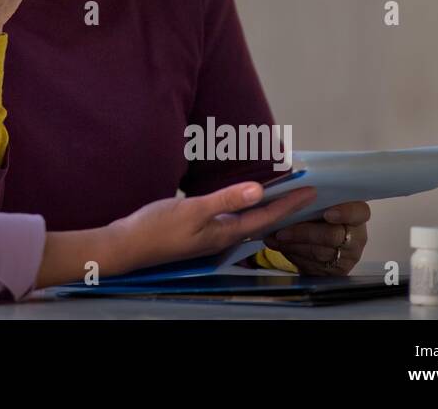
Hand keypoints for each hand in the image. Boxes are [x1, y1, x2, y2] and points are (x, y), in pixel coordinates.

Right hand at [109, 183, 318, 274]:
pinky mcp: (198, 233)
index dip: (288, 203)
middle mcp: (222, 237)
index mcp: (224, 232)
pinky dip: (245, 209)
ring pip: (248, 222)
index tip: (310, 190)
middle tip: (303, 193)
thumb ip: (225, 200)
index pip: (265, 216)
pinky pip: (232, 220)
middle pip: (261, 221)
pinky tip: (241, 203)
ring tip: (280, 196)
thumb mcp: (192, 210)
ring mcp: (209, 237)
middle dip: (284, 208)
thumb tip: (258, 190)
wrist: (127, 246)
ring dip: (265, 209)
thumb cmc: (156, 228)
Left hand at [262, 200, 369, 274]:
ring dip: (293, 245)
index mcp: (356, 215)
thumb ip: (310, 199)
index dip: (345, 213)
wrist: (321, 244)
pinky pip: (313, 265)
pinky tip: (280, 246)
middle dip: (303, 233)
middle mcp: (356, 237)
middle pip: (332, 235)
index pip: (359, 212)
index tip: (327, 214)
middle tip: (281, 231)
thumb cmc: (320, 216)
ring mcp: (348, 257)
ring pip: (319, 253)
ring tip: (275, 238)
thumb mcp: (320, 204)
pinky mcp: (336, 272)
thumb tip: (286, 192)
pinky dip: (293, 255)